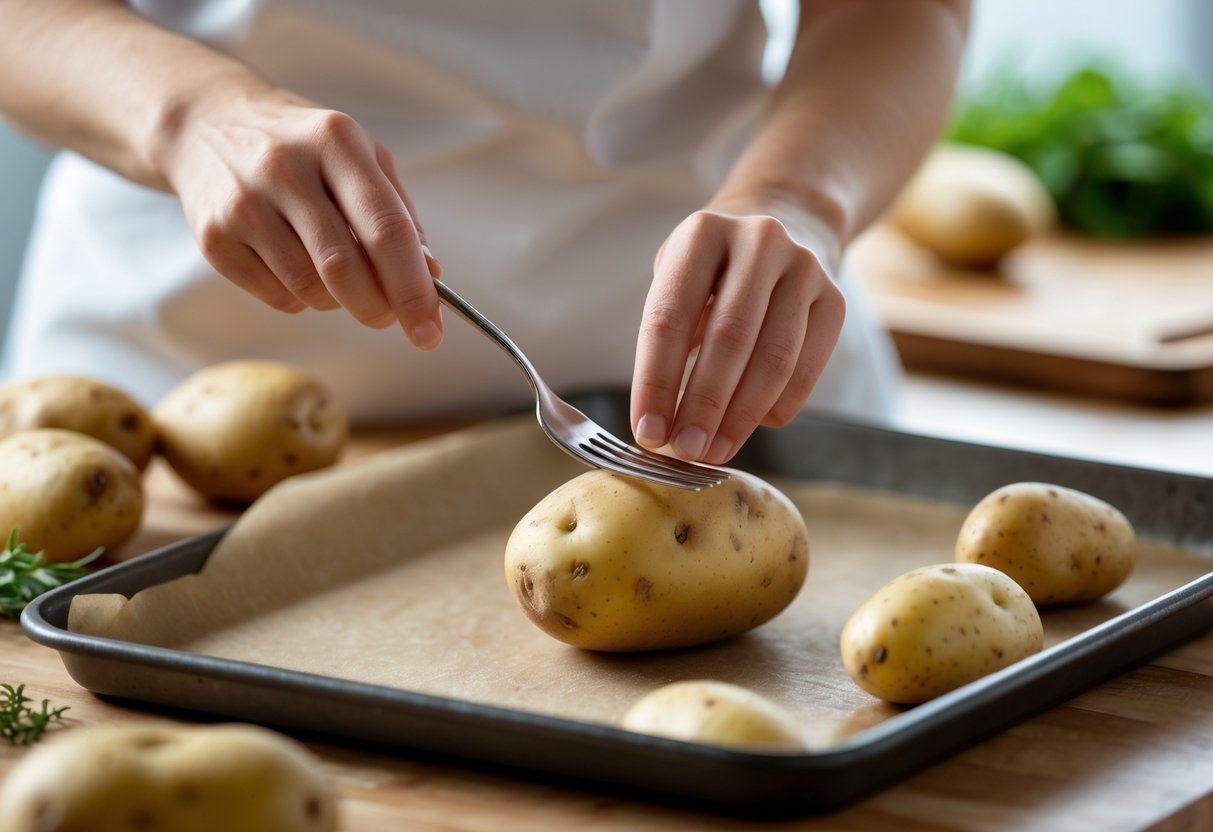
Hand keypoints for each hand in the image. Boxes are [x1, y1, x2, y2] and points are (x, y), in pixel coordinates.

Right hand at [159, 86, 443, 348]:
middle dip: (377, 308)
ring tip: (337, 278)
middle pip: (345, 268)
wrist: (206, 122)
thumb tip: (430, 276)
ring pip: (309, 289)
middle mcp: (285, 167)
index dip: (414, 289)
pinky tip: (297, 267)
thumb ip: (399, 214)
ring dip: (337, 302)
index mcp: (336, 142)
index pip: (386, 230)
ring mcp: (244, 203)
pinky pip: (276, 296)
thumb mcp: (359, 156)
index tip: (429, 331)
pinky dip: (300, 299)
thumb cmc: (302, 146)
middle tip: (388, 316)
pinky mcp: (214, 236)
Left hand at [630, 199, 844, 464]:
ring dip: (741, 416)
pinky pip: (807, 368)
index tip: (648, 431)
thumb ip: (669, 337)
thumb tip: (664, 419)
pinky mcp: (835, 299)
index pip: (669, 318)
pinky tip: (754, 425)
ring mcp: (804, 268)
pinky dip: (778, 407)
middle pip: (728, 339)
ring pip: (774, 359)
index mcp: (702, 234)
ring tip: (715, 451)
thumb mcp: (678, 278)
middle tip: (686, 451)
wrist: (788, 222)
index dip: (656, 381)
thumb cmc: (714, 268)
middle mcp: (759, 242)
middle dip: (704, 405)